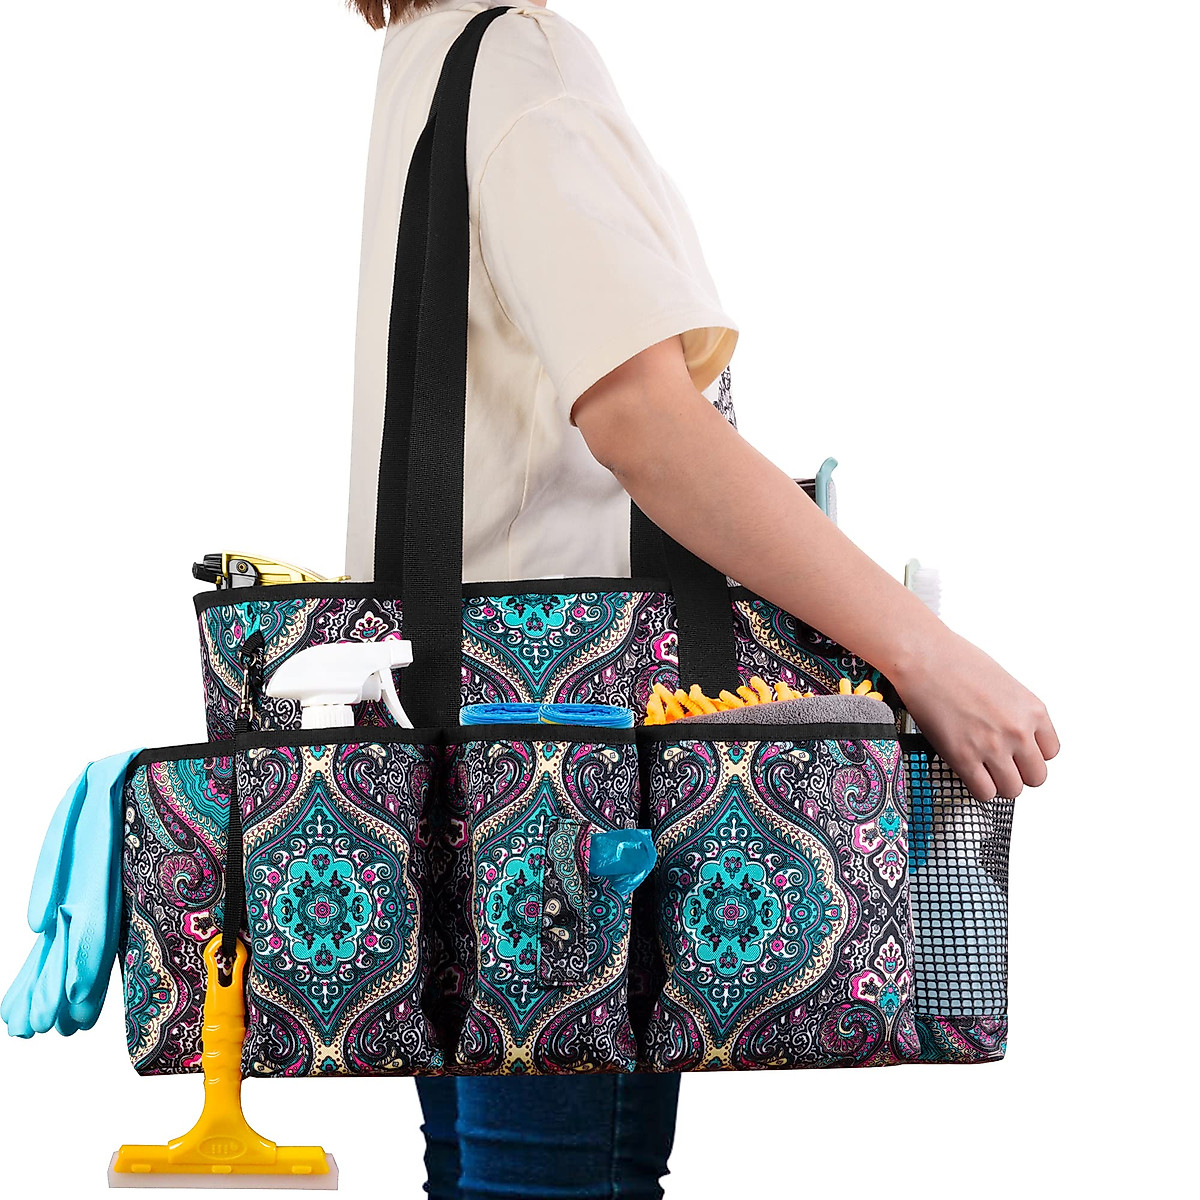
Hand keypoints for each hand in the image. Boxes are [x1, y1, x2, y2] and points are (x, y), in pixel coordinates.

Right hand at [894, 627, 1059, 801]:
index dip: (1032, 754)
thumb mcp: (1004, 683)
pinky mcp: (963, 757)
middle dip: (1019, 772)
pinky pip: (984, 793)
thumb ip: (1015, 712)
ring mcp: (991, 747)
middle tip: (1002, 765)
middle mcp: (1017, 731)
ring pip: (1012, 789)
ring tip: (984, 771)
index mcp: (1032, 710)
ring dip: (999, 783)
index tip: (1019, 752)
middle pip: (1036, 776)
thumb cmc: (956, 661)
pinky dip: (978, 788)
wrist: (924, 657)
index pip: (1050, 752)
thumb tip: (1013, 734)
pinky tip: (969, 773)